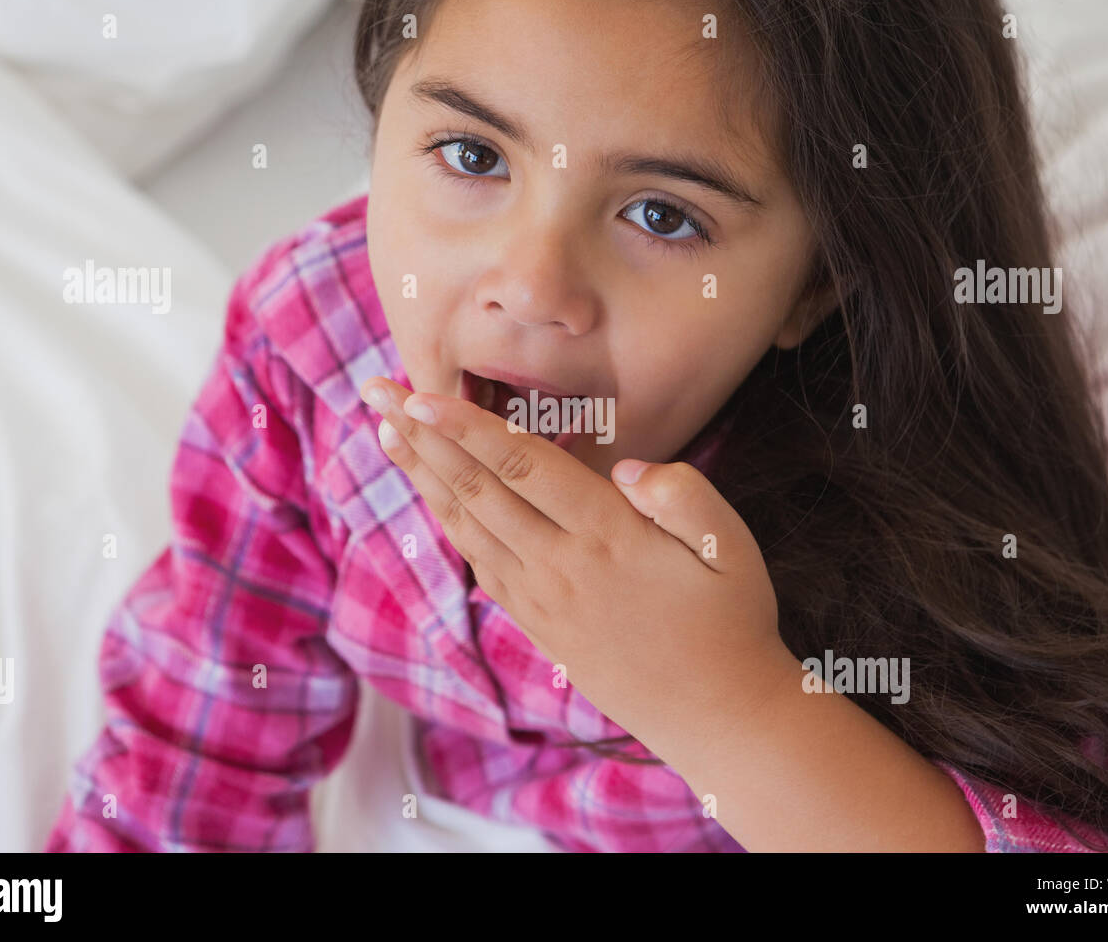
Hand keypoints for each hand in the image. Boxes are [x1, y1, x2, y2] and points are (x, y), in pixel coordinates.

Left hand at [358, 376, 795, 763]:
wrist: (715, 715)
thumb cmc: (730, 622)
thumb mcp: (731, 548)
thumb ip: (683, 494)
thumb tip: (627, 468)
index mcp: (608, 535)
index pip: (522, 467)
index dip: (466, 428)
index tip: (420, 396)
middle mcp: (561, 565)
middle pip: (476, 488)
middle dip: (422, 436)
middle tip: (376, 392)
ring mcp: (542, 599)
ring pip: (466, 525)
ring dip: (421, 474)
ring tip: (385, 432)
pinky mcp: (538, 624)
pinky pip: (479, 563)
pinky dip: (447, 522)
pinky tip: (431, 495)